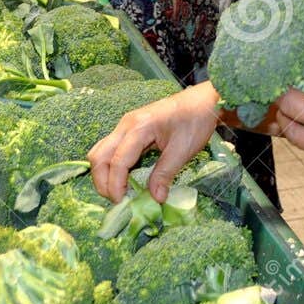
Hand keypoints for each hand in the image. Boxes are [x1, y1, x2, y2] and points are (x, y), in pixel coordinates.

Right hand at [87, 83, 222, 202]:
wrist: (204, 101)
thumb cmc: (195, 121)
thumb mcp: (183, 150)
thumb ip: (165, 174)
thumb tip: (155, 198)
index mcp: (138, 128)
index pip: (117, 161)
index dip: (115, 185)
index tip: (122, 202)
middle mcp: (126, 125)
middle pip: (99, 156)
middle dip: (102, 181)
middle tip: (117, 200)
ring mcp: (126, 125)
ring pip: (101, 151)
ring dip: (103, 173)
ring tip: (118, 191)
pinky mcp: (130, 129)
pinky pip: (110, 148)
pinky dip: (110, 165)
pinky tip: (123, 178)